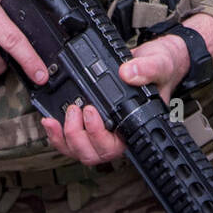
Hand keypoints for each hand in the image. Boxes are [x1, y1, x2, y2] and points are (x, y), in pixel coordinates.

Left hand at [40, 32, 191, 164]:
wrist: (156, 58)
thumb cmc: (162, 68)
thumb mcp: (159, 64)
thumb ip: (146, 69)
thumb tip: (127, 74)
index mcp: (135, 127)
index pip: (115, 146)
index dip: (97, 136)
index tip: (91, 112)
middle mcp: (117, 133)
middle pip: (93, 154)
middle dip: (78, 136)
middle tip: (76, 109)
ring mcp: (101, 130)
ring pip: (79, 151)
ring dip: (64, 138)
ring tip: (58, 116)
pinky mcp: (88, 121)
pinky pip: (70, 139)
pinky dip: (57, 133)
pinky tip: (50, 119)